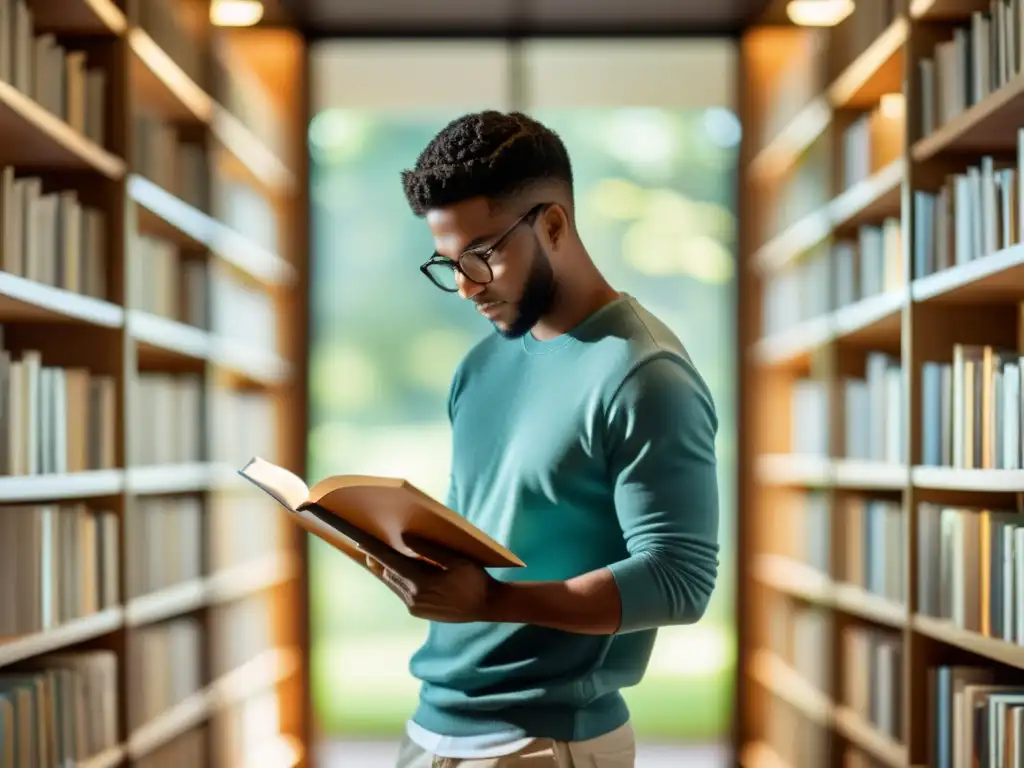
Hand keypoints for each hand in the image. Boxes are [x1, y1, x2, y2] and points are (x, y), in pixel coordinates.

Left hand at [362, 535, 496, 622]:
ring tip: (375, 555)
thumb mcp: (456, 560)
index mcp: (422, 583)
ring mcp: (415, 607)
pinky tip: (395, 570)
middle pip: (387, 573)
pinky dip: (395, 579)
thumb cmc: (475, 579)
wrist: (487, 606)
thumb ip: (429, 549)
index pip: (391, 562)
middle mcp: (413, 598)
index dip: (374, 550)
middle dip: (376, 558)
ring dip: (385, 569)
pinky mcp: (418, 612)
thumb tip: (404, 538)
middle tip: (365, 543)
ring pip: (392, 584)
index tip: (360, 540)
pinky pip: (400, 592)